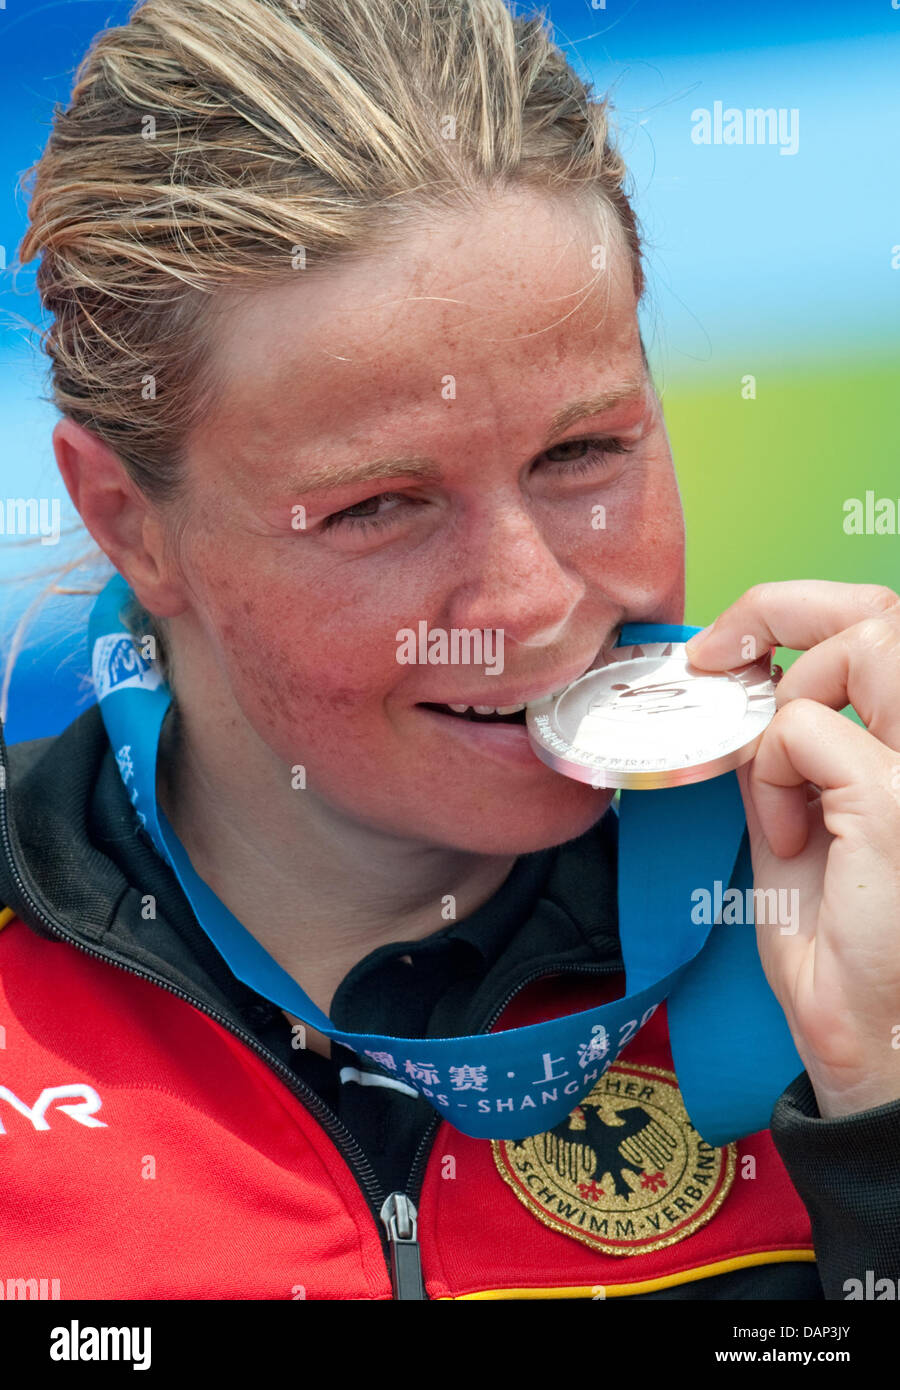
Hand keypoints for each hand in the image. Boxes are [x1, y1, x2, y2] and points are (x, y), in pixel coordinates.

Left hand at [684, 581, 899, 1119]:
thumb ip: (793, 753)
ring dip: (792, 695)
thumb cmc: (844, 945)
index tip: (734, 644)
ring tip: (776, 773)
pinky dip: (772, 771)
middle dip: (783, 610)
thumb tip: (751, 695)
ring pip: (869, 643)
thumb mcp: (807, 822)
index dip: (801, 606)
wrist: (870, 1037)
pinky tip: (789, 834)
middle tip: (723, 660)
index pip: (886, 621)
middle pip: (885, 609)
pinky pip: (806, 731)